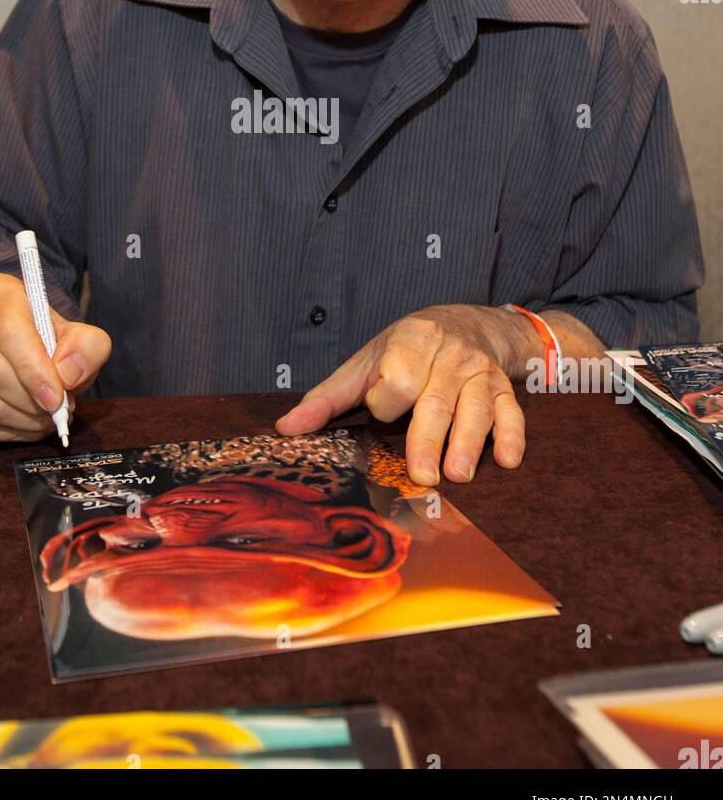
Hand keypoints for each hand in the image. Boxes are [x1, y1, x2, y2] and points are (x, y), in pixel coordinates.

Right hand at [0, 272, 111, 441]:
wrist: (21, 343)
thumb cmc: (49, 339)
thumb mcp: (79, 334)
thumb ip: (87, 348)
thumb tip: (67, 376)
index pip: (9, 333)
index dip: (34, 371)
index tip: (56, 398)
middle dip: (33, 403)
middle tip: (59, 410)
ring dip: (24, 420)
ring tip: (48, 416)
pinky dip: (8, 432)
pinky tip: (27, 423)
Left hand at [276, 305, 525, 484]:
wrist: (464, 322)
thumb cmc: (405, 350)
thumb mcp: (364, 363)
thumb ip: (328, 398)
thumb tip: (287, 429)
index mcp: (410, 343)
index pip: (398, 379)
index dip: (387, 402)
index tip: (379, 413)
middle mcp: (447, 356)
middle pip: (436, 400)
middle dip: (428, 438)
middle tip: (424, 476)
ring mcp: (478, 372)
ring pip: (476, 409)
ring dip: (469, 443)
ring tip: (459, 475)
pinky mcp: (503, 389)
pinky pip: (512, 411)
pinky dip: (512, 436)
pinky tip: (508, 461)